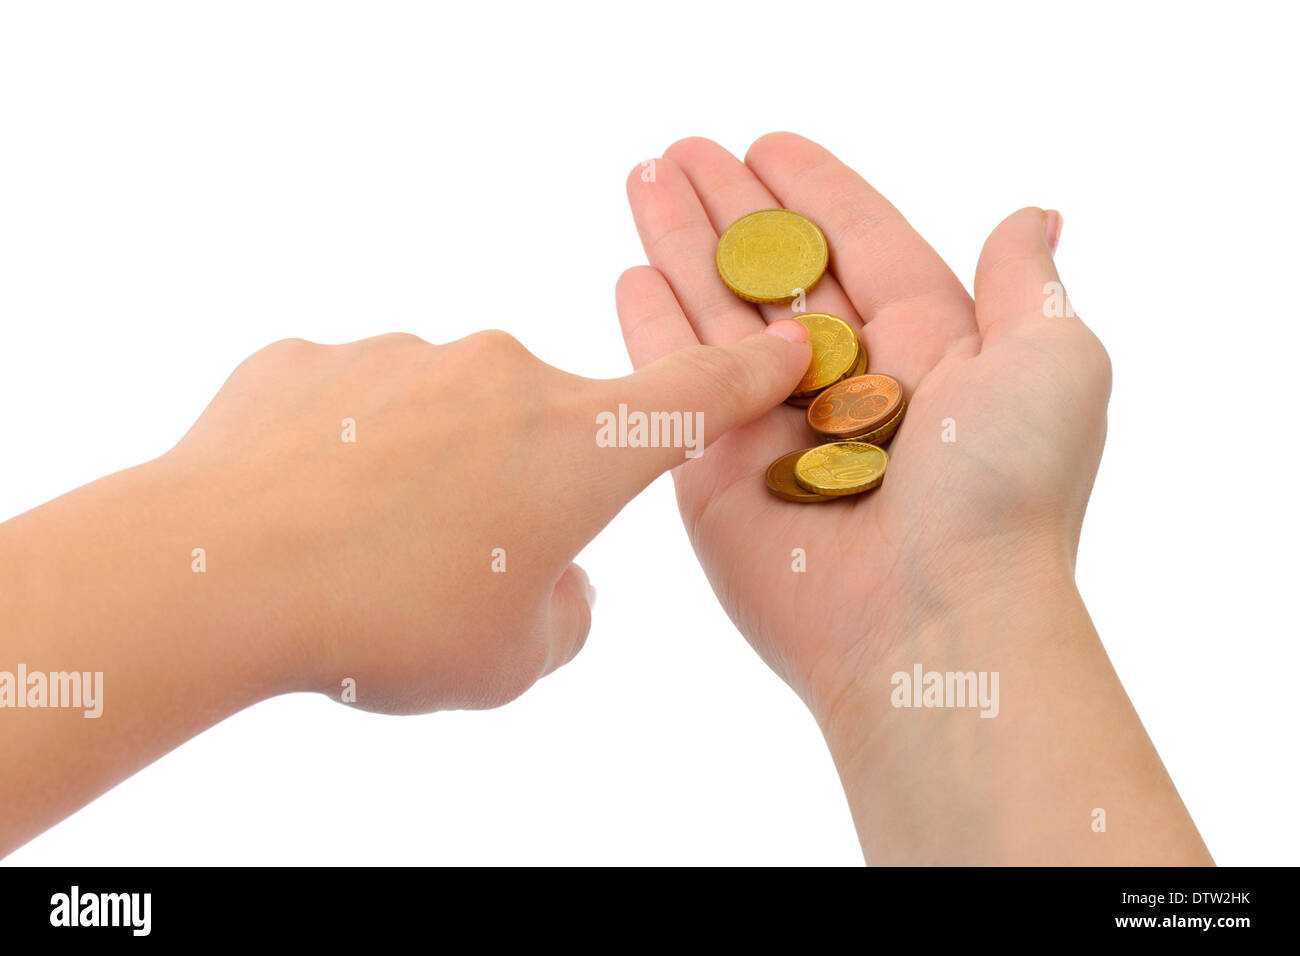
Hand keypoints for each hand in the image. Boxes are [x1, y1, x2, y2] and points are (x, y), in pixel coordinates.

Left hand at [2, 322, 813, 851]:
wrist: (217, 574)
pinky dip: (347, 454)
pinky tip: (306, 514)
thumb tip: (559, 579)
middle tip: (460, 566)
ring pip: (444, 414)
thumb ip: (566, 614)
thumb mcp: (511, 662)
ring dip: (429, 471)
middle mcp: (504, 373)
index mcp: (579, 443)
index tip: (787, 340)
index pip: (696, 392)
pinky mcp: (314, 357)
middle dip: (521, 486)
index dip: (750, 370)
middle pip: (545, 427)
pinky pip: (355, 405)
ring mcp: (404, 356)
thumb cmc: (389, 622)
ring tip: (368, 551)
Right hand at [619, 135, 1210, 864]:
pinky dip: (651, 331)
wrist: (932, 626)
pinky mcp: (718, 478)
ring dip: (680, 247)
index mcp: (930, 350)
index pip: (861, 245)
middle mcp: (849, 384)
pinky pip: (677, 388)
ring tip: (645, 179)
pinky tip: (630, 273)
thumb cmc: (1004, 492)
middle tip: (683, 152)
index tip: (766, 144)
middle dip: (731, 210)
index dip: (813, 192)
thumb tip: (1033, 217)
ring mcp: (778, 429)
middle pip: (777, 273)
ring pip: (718, 317)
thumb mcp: (1054, 363)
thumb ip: (1026, 285)